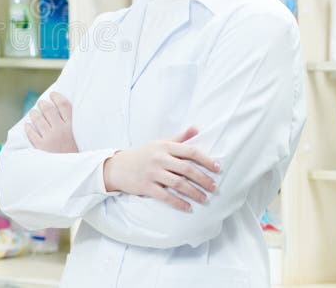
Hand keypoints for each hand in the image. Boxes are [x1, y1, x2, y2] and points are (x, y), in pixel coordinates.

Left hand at [24, 92, 77, 152]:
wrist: (71, 173)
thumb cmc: (72, 154)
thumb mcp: (76, 138)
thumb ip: (68, 126)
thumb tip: (56, 111)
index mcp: (71, 127)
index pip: (64, 105)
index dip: (57, 97)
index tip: (52, 94)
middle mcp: (60, 130)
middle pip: (48, 109)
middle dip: (42, 104)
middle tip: (40, 104)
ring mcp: (50, 138)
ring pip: (37, 118)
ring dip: (34, 114)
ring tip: (33, 113)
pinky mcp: (41, 146)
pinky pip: (31, 132)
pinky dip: (28, 127)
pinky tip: (28, 126)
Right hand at [102, 126, 219, 211]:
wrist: (118, 167)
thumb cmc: (143, 154)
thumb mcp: (159, 143)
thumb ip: (179, 138)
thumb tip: (196, 128)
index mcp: (165, 146)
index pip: (190, 152)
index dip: (206, 160)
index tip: (217, 168)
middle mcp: (159, 158)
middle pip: (187, 169)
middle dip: (203, 179)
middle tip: (214, 188)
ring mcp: (152, 173)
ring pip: (178, 184)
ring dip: (194, 192)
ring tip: (204, 199)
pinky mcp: (146, 186)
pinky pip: (165, 196)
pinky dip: (178, 203)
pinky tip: (188, 207)